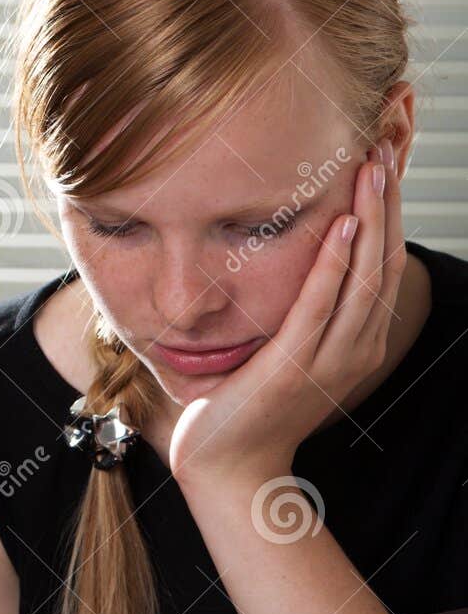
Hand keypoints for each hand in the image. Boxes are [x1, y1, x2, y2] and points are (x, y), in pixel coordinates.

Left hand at [167, 139, 402, 486]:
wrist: (226, 464)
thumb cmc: (245, 407)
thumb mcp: (284, 350)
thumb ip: (299, 312)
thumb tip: (295, 262)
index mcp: (356, 342)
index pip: (383, 264)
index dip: (388, 213)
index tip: (382, 165)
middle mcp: (354, 347)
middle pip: (384, 261)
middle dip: (387, 203)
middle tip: (384, 149)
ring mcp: (328, 358)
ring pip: (363, 276)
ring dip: (370, 218)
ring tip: (372, 169)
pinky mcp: (293, 365)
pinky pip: (319, 304)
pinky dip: (334, 263)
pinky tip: (342, 224)